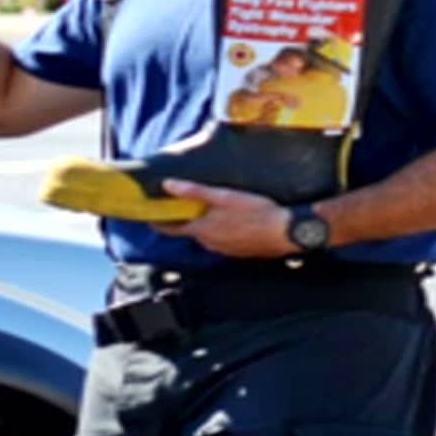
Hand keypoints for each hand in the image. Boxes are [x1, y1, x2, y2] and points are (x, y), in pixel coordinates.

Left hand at [153, 180, 296, 258]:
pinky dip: (220, 230)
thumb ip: (195, 191)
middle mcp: (211, 244)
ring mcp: (226, 250)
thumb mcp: (224, 197)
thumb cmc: (256, 212)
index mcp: (203, 231)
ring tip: (209, 208)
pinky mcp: (240, 250)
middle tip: (182, 204)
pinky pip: (223, 240)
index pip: (172, 230)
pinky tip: (231, 219)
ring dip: (204, 224)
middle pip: (190, 231)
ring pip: (207, 236)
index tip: (149, 216)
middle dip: (184, 219)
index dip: (158, 223)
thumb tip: (168, 185)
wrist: (286, 232)